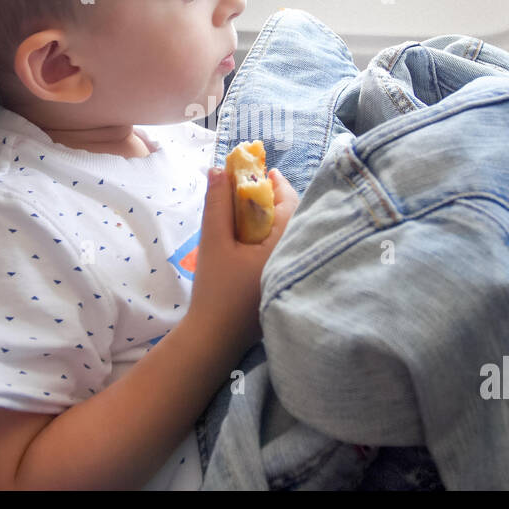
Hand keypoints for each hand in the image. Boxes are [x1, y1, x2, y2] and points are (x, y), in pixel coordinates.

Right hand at [187, 164, 298, 350]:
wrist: (215, 338)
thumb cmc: (216, 290)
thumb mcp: (214, 242)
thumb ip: (217, 204)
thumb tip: (219, 170)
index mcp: (283, 245)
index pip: (291, 203)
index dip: (278, 184)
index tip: (264, 171)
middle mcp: (295, 258)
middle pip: (294, 218)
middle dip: (276, 200)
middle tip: (254, 190)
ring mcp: (291, 274)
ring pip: (289, 236)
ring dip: (273, 219)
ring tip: (250, 211)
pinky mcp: (283, 285)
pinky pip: (284, 251)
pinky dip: (272, 238)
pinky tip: (252, 240)